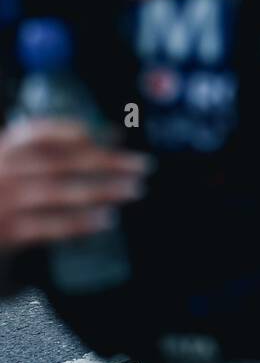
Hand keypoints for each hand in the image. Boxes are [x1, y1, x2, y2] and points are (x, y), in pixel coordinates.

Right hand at [0, 120, 149, 250]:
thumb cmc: (0, 190)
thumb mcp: (11, 162)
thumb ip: (44, 149)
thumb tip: (107, 136)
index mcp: (4, 148)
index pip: (40, 132)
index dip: (80, 131)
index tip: (114, 133)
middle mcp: (4, 170)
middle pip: (61, 161)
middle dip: (106, 161)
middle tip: (142, 164)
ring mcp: (6, 201)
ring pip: (61, 191)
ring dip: (102, 190)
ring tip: (134, 189)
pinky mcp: (7, 231)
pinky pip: (50, 226)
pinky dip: (80, 222)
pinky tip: (106, 219)